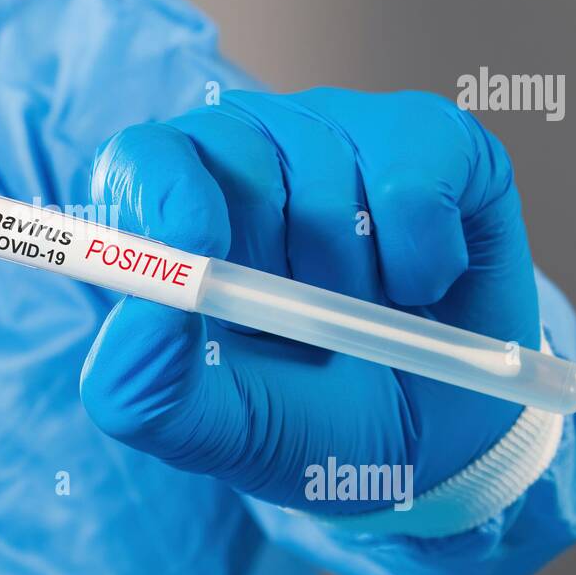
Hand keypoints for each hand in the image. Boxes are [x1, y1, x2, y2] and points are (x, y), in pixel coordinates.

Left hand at [80, 88, 539, 510]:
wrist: (432, 440)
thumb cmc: (307, 416)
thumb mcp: (217, 427)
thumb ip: (147, 381)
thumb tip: (143, 306)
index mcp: (177, 214)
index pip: (142, 157)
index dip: (164, 187)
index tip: (199, 243)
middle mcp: (249, 155)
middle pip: (234, 142)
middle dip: (270, 246)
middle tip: (296, 318)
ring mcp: (340, 134)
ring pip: (329, 160)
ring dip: (350, 269)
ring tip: (360, 310)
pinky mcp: (430, 141)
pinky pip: (416, 176)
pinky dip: (421, 256)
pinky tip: (420, 289)